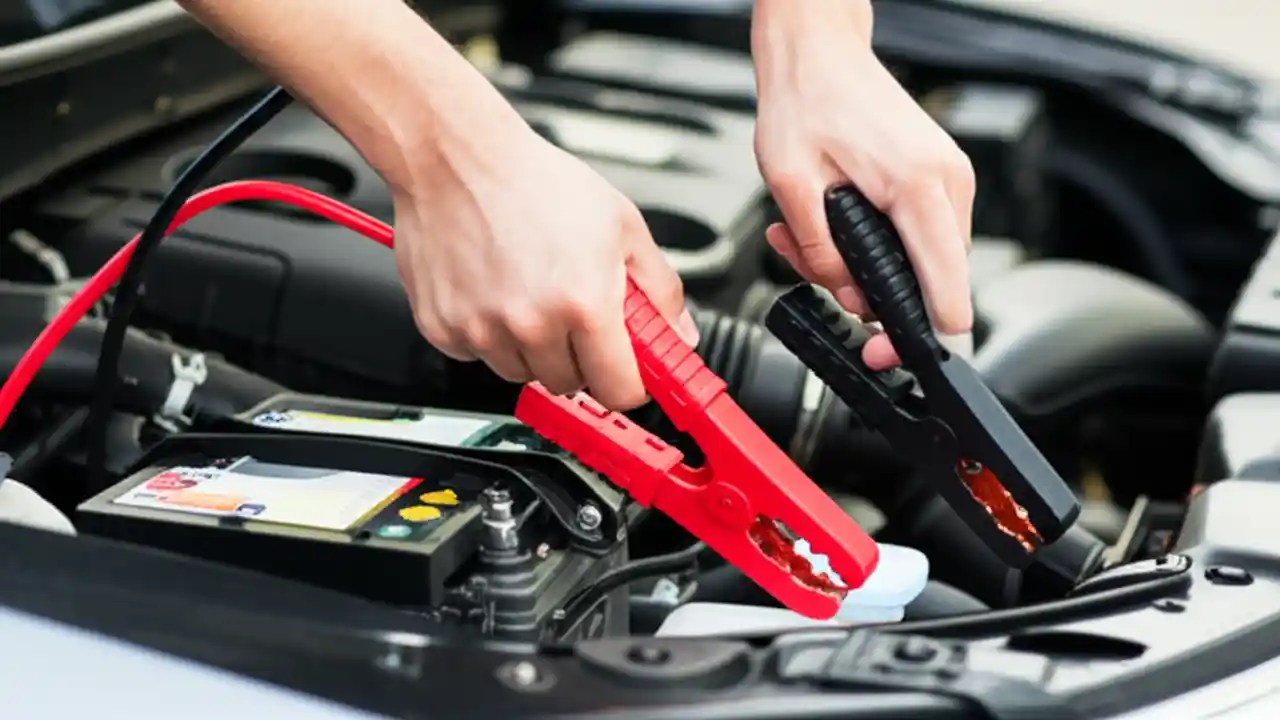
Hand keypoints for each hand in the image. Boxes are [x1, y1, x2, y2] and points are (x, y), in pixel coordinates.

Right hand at [391, 117, 697, 409]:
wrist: (456, 159)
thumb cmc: (535, 182)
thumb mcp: (621, 225)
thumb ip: (659, 288)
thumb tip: (678, 333)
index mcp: (584, 303)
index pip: (619, 390)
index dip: (630, 384)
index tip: (627, 372)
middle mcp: (532, 325)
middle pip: (569, 384)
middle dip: (579, 358)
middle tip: (573, 313)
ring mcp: (483, 331)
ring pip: (521, 373)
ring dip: (532, 348)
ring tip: (528, 293)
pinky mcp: (443, 329)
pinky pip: (477, 356)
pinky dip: (489, 335)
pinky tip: (493, 291)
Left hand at [752, 0, 975, 368]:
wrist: (818, 51)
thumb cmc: (805, 102)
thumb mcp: (790, 186)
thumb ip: (820, 252)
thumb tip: (847, 296)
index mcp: (919, 187)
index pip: (947, 287)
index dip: (917, 334)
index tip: (885, 352)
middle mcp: (948, 183)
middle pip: (933, 281)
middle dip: (873, 295)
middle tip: (818, 272)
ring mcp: (949, 179)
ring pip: (922, 261)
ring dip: (865, 267)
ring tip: (810, 238)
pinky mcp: (938, 177)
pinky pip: (917, 234)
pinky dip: (873, 242)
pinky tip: (832, 222)